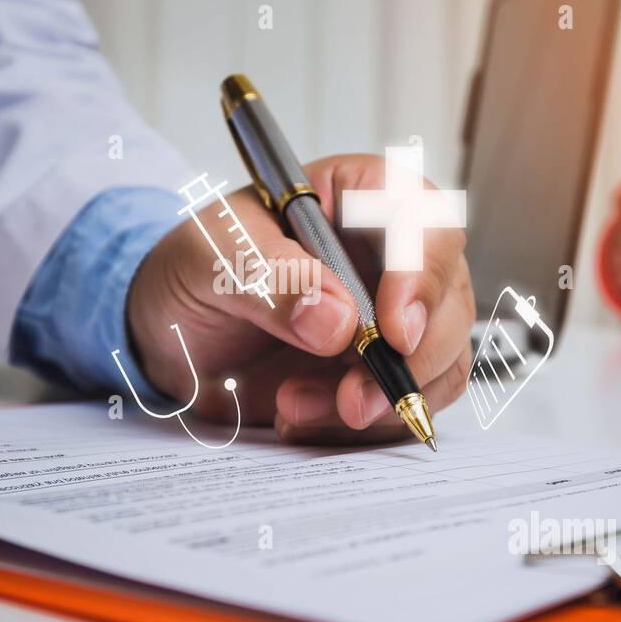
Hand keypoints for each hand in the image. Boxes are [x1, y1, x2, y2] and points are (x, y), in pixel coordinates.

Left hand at [126, 155, 474, 443]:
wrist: (171, 330)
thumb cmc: (193, 268)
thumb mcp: (209, 257)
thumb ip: (270, 278)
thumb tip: (338, 318)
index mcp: (358, 196)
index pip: (423, 220)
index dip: (422, 275)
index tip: (394, 332)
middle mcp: (391, 253)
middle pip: (449, 298)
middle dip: (410, 360)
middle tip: (353, 400)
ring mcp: (394, 315)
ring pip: (440, 360)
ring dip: (382, 400)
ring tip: (294, 406)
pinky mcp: (383, 369)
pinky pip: (408, 403)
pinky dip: (363, 425)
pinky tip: (299, 415)